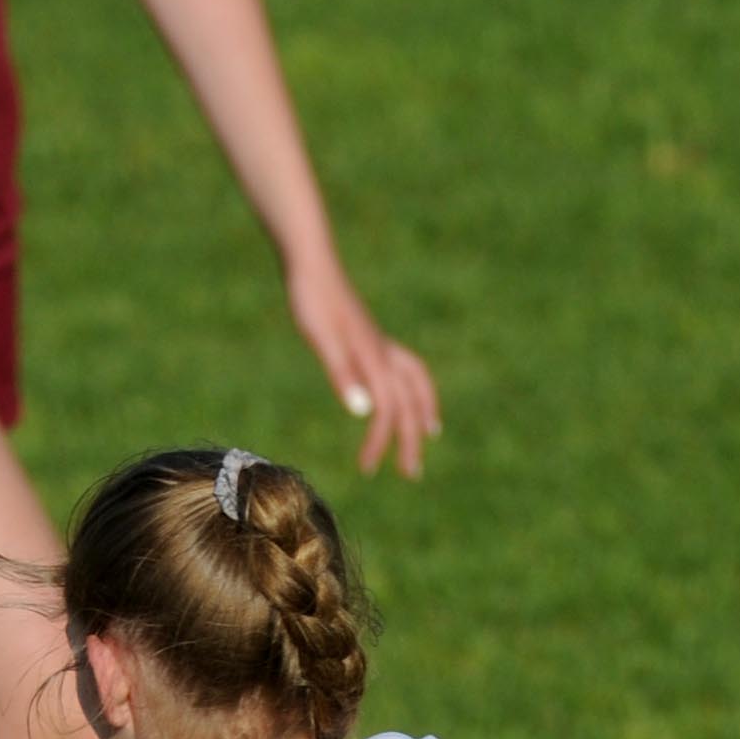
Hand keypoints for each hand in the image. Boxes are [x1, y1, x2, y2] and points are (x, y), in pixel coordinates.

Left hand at [285, 255, 441, 478]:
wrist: (312, 264)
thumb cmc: (311, 301)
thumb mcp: (322, 340)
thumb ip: (343, 374)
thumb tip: (364, 411)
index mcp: (373, 358)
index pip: (387, 411)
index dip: (380, 441)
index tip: (367, 469)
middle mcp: (383, 352)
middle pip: (409, 401)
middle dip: (411, 438)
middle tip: (411, 473)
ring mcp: (380, 343)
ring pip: (415, 381)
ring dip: (423, 409)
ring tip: (428, 433)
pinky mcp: (371, 337)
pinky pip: (404, 367)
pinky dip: (411, 386)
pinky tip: (398, 395)